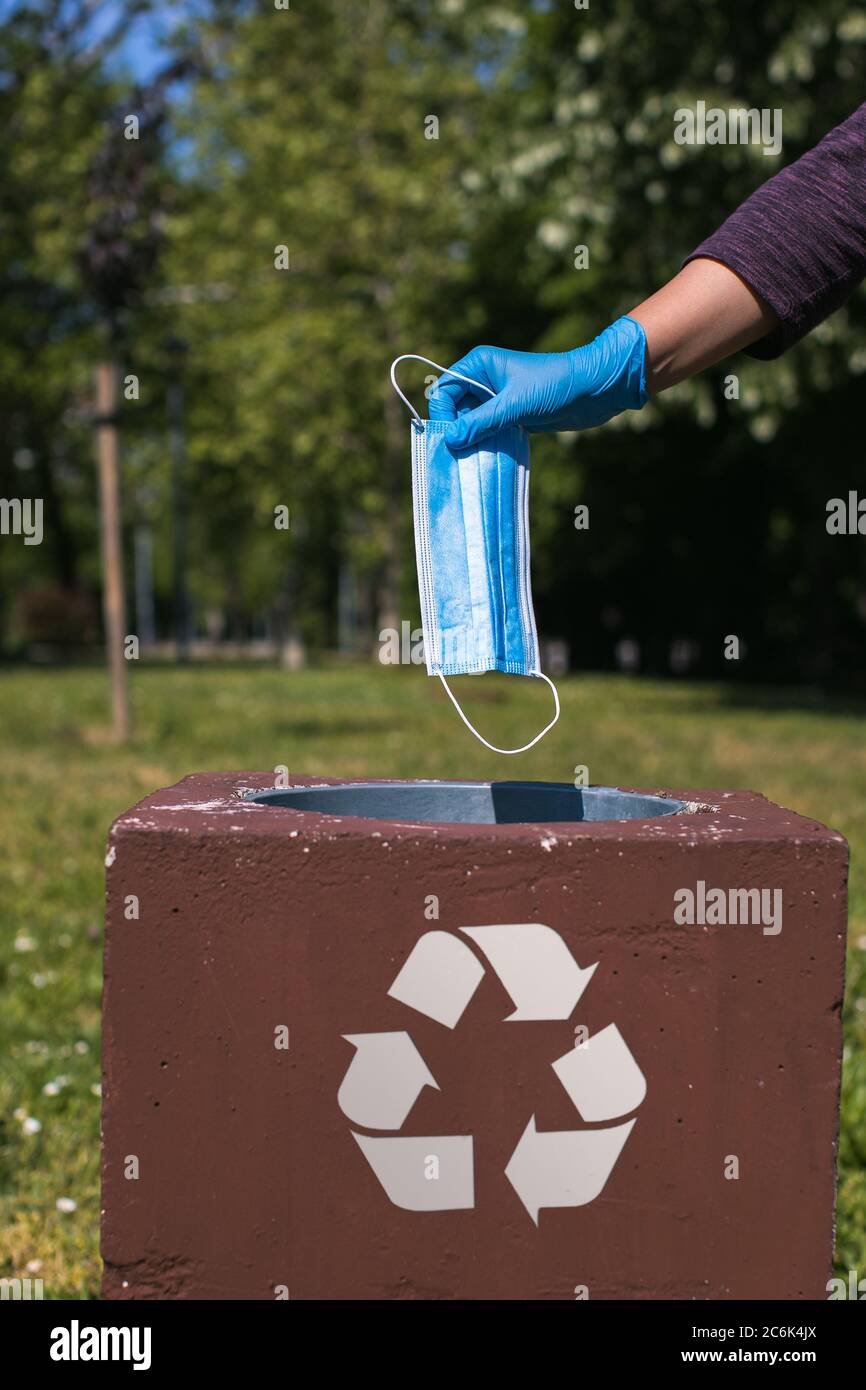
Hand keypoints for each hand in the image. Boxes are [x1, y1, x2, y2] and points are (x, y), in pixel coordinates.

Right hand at [428, 315, 647, 450]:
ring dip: (472, 442)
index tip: (450, 440)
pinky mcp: (511, 415)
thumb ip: (481, 423)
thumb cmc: (555, 385)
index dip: (442, 415)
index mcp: (479, 364)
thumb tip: (450, 440)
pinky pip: (488, 432)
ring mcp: (497, 399)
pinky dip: (487, 445)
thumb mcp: (515, 405)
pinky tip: (489, 459)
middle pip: (454, 409)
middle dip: (456, 432)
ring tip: (475, 461)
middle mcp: (484, 380)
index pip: (444, 390)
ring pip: (471, 424)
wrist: (596, 388)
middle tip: (461, 457)